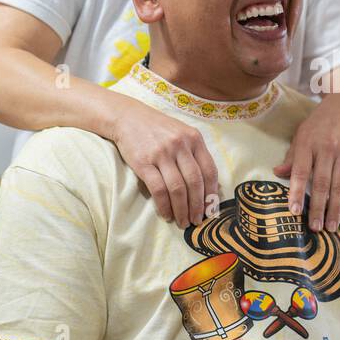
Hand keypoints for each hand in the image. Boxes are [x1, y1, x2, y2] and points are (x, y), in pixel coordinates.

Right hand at [110, 97, 218, 226]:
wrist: (128, 117)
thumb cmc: (158, 129)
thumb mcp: (182, 134)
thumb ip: (196, 154)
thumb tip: (210, 186)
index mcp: (194, 139)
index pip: (209, 170)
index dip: (212, 193)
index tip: (211, 209)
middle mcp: (180, 145)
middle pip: (195, 182)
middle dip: (198, 205)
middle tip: (197, 220)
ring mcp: (162, 154)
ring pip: (178, 188)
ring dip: (182, 209)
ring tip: (183, 222)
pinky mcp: (144, 162)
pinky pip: (158, 189)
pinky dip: (164, 205)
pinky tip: (166, 215)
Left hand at [273, 92, 339, 232]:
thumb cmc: (319, 124)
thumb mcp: (301, 135)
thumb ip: (292, 156)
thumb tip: (277, 173)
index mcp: (308, 143)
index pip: (301, 172)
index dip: (297, 192)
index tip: (294, 211)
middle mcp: (327, 148)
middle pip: (322, 183)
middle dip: (318, 208)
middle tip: (315, 228)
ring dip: (335, 208)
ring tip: (330, 227)